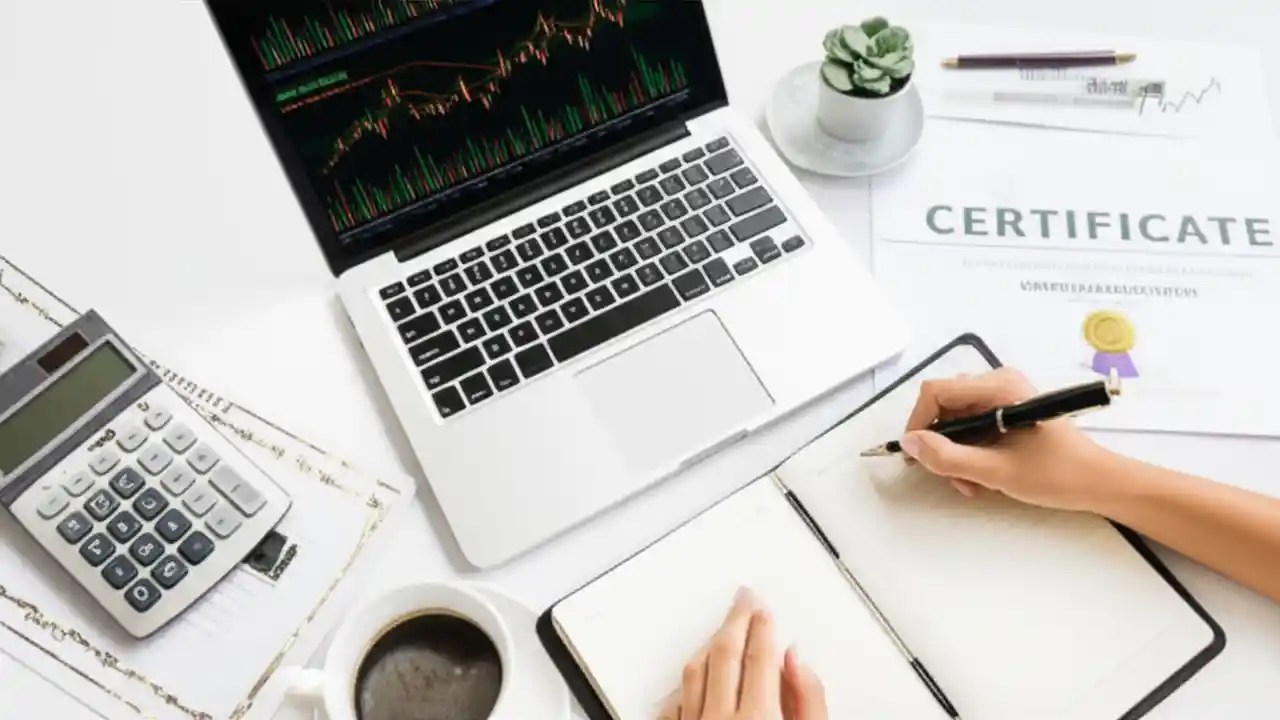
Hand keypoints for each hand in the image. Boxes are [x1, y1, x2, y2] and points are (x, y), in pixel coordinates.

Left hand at [659, 589, 827, 719]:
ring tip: (723, 628)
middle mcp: (720, 719)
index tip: (763, 608)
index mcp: (759, 717)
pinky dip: (687, 680)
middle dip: (735, 619)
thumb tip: (797, 661)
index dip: (762, 625)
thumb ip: (809, 701)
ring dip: (709, 644)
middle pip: (724, 653)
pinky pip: (675, 700)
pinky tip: (696, 671)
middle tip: (743, 599)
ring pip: (694, 671)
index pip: (759, 656)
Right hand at [899, 368, 1115, 511]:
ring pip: (957, 421)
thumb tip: (910, 443)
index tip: (917, 456)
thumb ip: (948, 457)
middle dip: (942, 445)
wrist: (1099, 482)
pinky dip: (970, 452)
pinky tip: (983, 476)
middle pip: (945, 407)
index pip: (936, 392)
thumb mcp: (996, 472)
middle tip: (954, 479)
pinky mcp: (1009, 410)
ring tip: (973, 484)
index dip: (918, 423)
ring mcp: (1004, 396)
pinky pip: (973, 427)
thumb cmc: (1057, 475)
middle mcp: (999, 383)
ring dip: (956, 454)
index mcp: (999, 387)